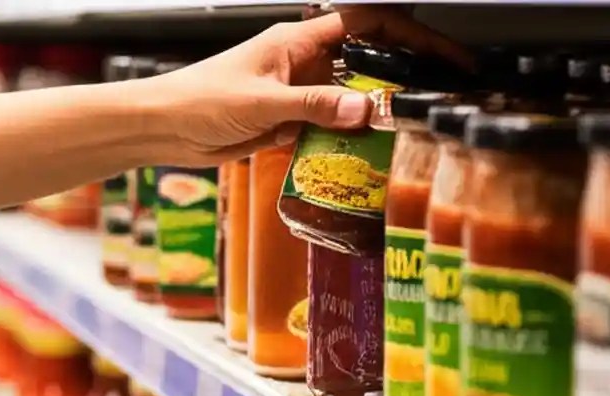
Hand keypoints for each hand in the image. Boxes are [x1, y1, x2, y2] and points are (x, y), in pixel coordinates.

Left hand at [143, 8, 469, 165]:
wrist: (163, 127)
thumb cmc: (197, 98)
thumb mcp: (263, 102)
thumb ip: (315, 105)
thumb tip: (367, 108)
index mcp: (299, 40)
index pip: (371, 25)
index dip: (414, 36)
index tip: (446, 54)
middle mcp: (304, 62)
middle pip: (371, 61)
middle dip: (408, 76)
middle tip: (443, 96)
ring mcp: (300, 92)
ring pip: (354, 98)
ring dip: (380, 114)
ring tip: (413, 131)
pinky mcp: (291, 122)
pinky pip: (333, 128)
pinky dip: (352, 140)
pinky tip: (369, 156)